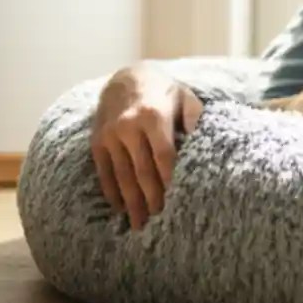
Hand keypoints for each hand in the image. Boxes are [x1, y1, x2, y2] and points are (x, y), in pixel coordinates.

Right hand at [89, 64, 202, 229]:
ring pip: (122, 175)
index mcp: (153, 116)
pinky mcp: (97, 141)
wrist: (126, 78)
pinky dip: (112, 192)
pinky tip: (120, 209)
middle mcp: (128, 127)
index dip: (170, 179)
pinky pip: (104, 171)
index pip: (164, 155)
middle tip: (160, 222)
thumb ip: (195, 119)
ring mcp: (110, 135)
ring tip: (140, 224)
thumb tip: (205, 145)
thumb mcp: (185, 98)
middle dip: (151, 198)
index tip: (179, 200)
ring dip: (131, 202)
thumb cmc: (165, 92)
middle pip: (142, 170)